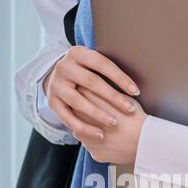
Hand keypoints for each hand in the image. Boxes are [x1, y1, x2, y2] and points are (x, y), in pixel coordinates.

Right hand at [42, 44, 142, 159]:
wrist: (58, 76)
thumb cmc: (86, 71)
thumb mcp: (93, 63)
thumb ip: (108, 69)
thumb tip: (135, 81)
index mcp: (77, 53)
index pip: (101, 64)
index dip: (120, 78)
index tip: (136, 91)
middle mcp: (63, 67)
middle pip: (90, 82)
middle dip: (112, 97)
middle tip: (129, 109)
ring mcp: (55, 85)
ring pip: (78, 101)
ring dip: (98, 114)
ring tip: (114, 123)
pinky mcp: (52, 102)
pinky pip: (68, 118)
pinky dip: (84, 127)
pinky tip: (100, 134)